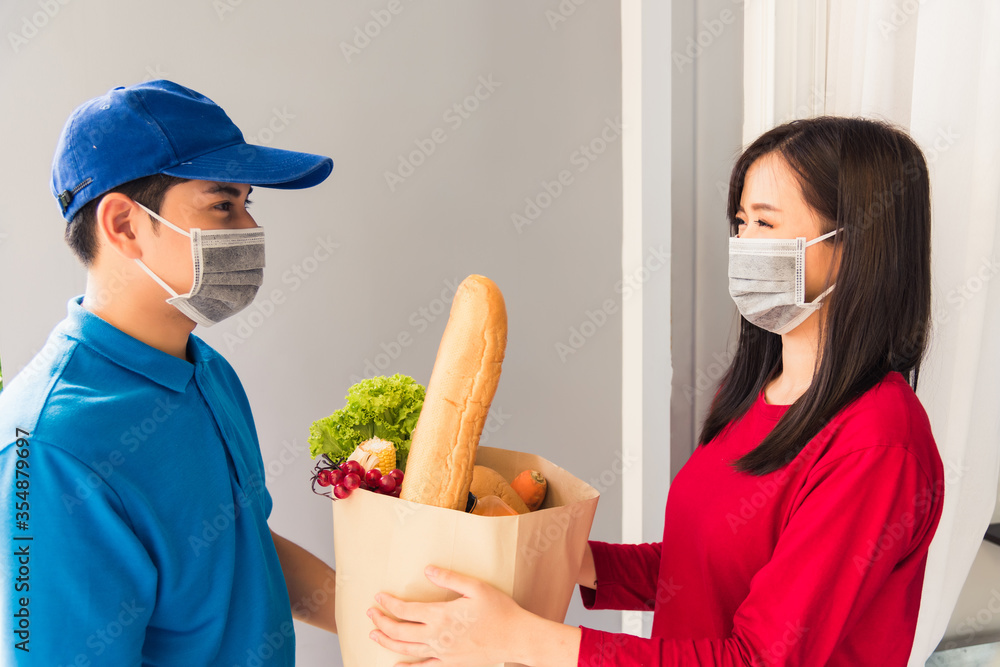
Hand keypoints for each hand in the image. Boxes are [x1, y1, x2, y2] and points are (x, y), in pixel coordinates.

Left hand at [367, 565, 528, 665]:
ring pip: (406, 650)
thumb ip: (449, 578)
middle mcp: (437, 637)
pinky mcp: (451, 664)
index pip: (405, 610)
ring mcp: (442, 654)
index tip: (378, 596)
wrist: (517, 639)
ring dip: (386, 642)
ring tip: (373, 635)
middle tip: (370, 613)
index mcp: (441, 615)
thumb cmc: (500, 611)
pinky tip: (396, 665)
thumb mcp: (476, 587)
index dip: (388, 603)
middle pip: (399, 631)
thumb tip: (427, 570)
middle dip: (380, 622)